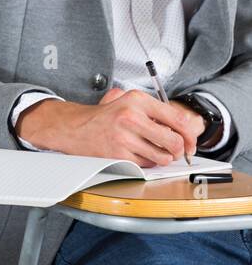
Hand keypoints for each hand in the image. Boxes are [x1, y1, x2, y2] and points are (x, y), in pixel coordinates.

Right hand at [18, 88, 203, 165]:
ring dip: (162, 158)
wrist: (74, 127)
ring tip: (153, 152)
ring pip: (163, 157)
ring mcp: (123, 137)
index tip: (191, 143)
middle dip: (179, 151)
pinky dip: (146, 163)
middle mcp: (131, 117)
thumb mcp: (127, 101)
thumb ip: (155, 109)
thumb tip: (186, 126)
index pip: (178, 120)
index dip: (190, 136)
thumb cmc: (104, 116)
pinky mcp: (117, 154)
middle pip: (174, 142)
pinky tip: (137, 154)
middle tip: (174, 151)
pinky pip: (146, 164)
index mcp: (137, 100)